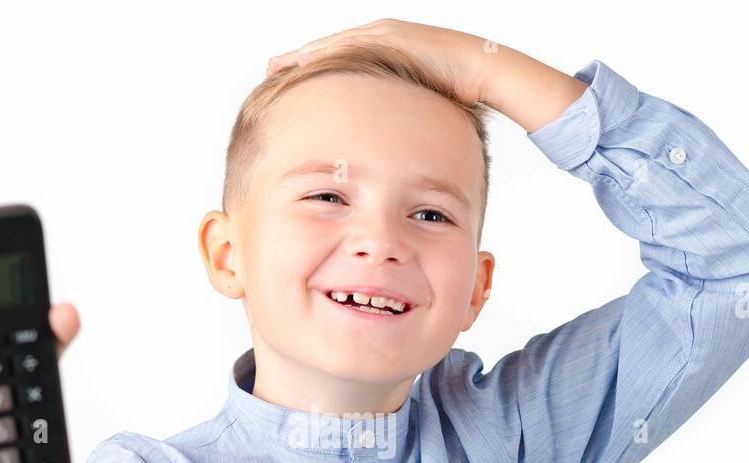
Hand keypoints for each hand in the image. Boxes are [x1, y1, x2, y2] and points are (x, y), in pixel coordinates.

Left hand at [266, 18, 495, 107]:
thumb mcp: (416, 106)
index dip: (312, 70)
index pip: (339, 61)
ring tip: (277, 66)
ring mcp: (383, 34)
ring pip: (333, 45)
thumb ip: (396, 116)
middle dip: (298, 59)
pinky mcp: (389, 36)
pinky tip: (303, 62)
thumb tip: (385, 143)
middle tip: (269, 69)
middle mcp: (379, 38)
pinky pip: (349, 46)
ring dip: (304, 55)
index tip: (287, 81)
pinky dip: (325, 53)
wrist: (479, 70)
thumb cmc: (454, 93)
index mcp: (383, 53)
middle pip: (329, 49)